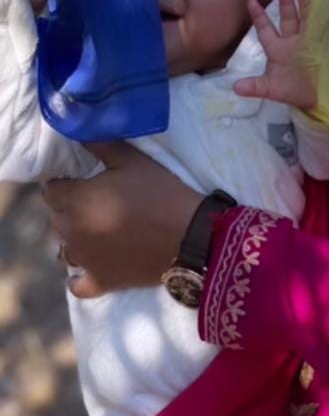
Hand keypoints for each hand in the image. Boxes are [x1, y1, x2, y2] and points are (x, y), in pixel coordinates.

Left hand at [42, 142, 199, 297]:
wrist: (189, 236)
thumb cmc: (159, 193)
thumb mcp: (132, 160)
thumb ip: (100, 145)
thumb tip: (78, 131)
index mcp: (75, 201)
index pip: (51, 191)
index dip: (65, 184)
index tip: (81, 181)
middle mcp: (71, 233)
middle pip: (56, 219)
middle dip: (69, 210)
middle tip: (95, 203)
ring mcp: (84, 261)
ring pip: (64, 249)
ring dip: (75, 239)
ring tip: (97, 230)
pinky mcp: (100, 282)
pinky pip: (77, 284)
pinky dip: (80, 276)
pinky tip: (91, 265)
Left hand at [234, 0, 316, 110]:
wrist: (318, 99)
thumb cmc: (293, 91)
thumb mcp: (273, 89)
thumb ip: (256, 86)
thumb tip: (236, 87)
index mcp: (277, 49)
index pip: (266, 30)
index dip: (259, 17)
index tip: (251, 1)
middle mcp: (293, 41)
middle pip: (288, 19)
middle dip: (286, 4)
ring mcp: (310, 41)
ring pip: (306, 19)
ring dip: (305, 6)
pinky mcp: (325, 44)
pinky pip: (324, 27)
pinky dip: (325, 16)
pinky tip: (328, 4)